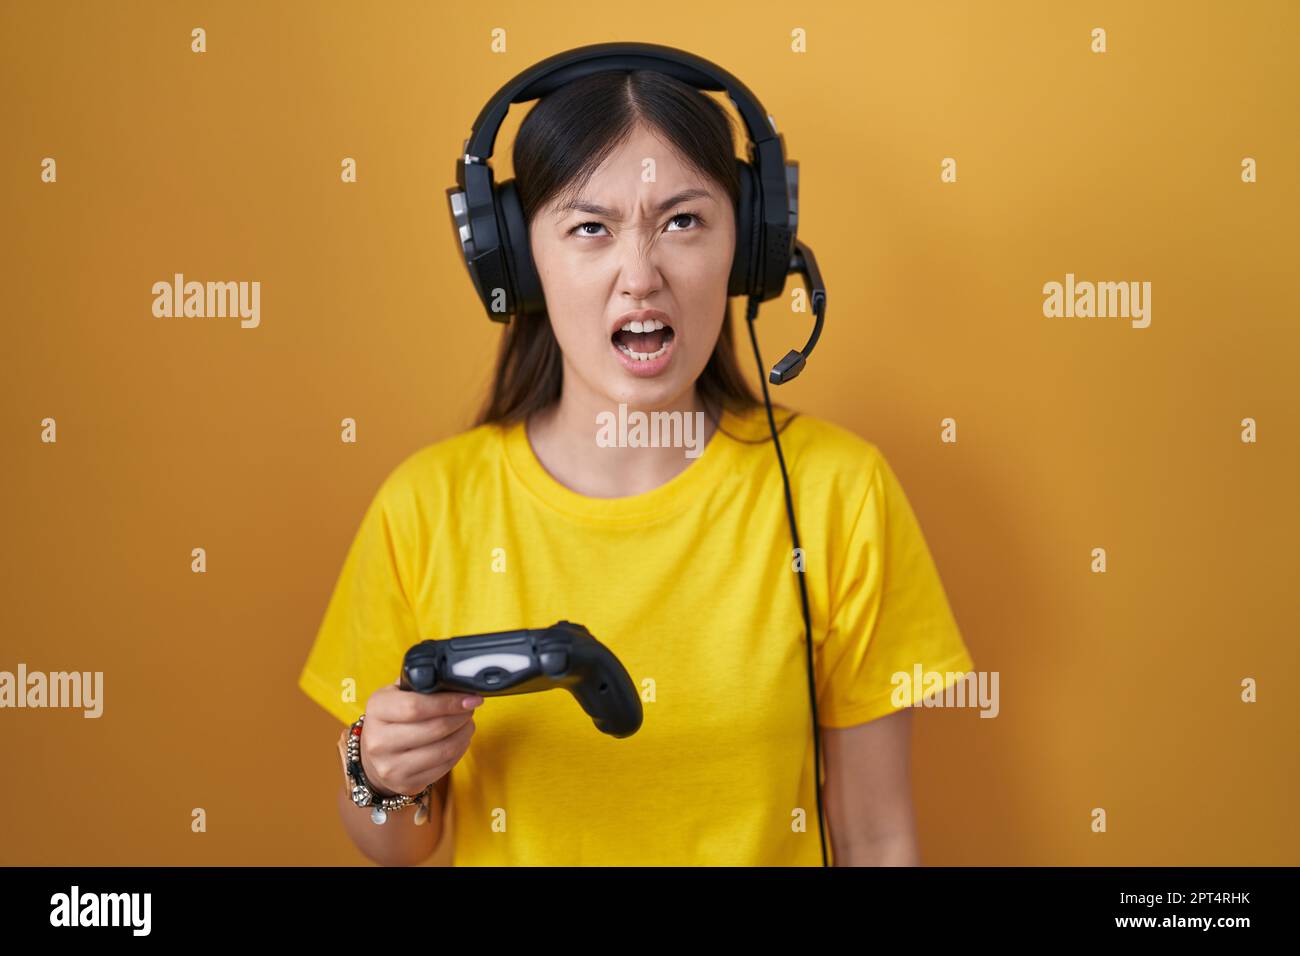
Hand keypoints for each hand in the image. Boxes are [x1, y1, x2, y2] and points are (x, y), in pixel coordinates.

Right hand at [359, 682, 482, 797]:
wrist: (373, 755)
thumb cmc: (392, 718)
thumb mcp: (396, 694)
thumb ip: (421, 685)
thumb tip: (456, 683)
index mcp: (377, 710)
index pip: (417, 706)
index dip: (449, 702)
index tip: (469, 698)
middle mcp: (378, 741)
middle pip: (434, 728)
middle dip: (461, 716)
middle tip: (470, 708)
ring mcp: (390, 766)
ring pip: (443, 750)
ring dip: (464, 734)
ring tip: (467, 723)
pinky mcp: (406, 784)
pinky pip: (444, 767)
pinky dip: (459, 751)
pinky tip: (460, 739)